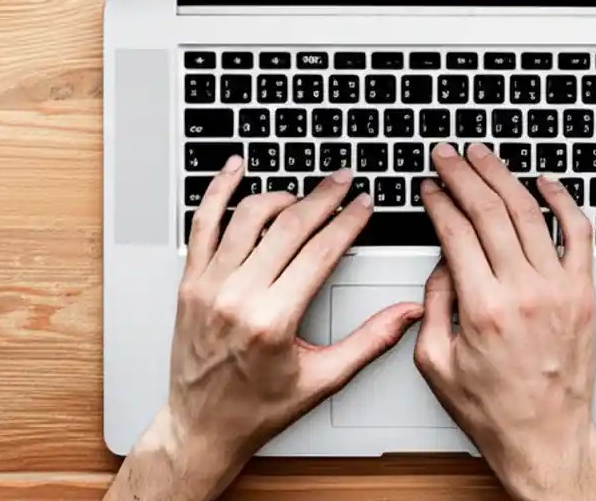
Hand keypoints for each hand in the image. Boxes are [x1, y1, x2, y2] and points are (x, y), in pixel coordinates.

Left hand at [107, 158, 422, 500]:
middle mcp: (238, 298)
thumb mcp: (323, 380)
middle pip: (288, 227)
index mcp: (274, 321)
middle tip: (344, 179)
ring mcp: (209, 286)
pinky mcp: (189, 282)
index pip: (320, 252)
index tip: (364, 203)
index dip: (348, 221)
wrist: (202, 426)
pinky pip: (202, 224)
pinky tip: (235, 169)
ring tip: (305, 191)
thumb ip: (369, 342)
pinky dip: (218, 191)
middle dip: (323, 197)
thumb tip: (406, 314)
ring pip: (248, 218)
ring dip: (281, 195)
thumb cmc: (258, 409)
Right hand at [415, 142, 595, 500]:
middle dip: (462, 175)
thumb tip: (442, 261)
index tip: (429, 186)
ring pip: (529, 213)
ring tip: (483, 156)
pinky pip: (578, 233)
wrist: (545, 436)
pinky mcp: (583, 293)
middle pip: (489, 211)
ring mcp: (559, 289)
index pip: (455, 231)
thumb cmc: (492, 407)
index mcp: (483, 308)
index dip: (438, 201)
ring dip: (502, 176)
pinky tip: (545, 181)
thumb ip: (433, 304)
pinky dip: (562, 200)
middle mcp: (524, 292)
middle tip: (448, 155)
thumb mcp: (435, 362)